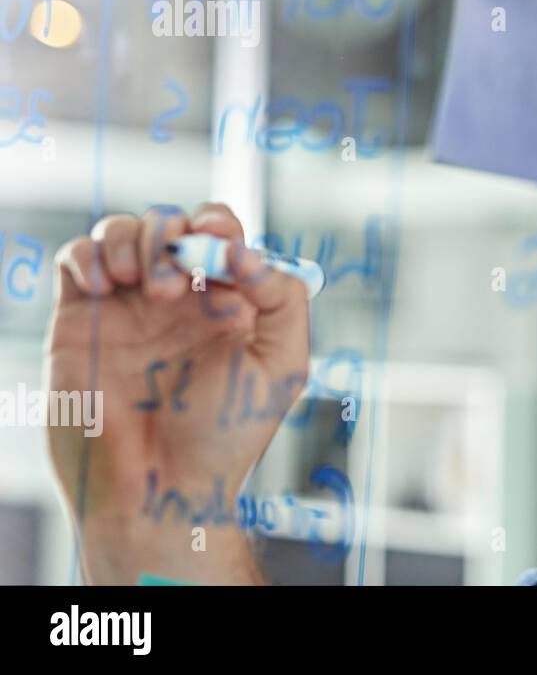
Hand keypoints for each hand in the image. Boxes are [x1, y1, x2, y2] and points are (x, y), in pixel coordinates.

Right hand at [43, 202, 309, 582]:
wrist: (155, 489)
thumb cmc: (223, 437)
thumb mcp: (282, 367)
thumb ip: (284, 300)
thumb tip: (246, 251)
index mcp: (228, 300)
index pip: (221, 232)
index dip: (218, 224)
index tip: (217, 250)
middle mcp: (180, 297)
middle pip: (171, 223)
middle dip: (172, 235)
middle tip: (173, 289)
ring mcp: (129, 305)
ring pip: (123, 231)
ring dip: (131, 240)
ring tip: (141, 288)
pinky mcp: (82, 319)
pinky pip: (77, 259)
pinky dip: (88, 255)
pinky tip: (103, 287)